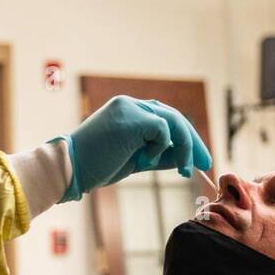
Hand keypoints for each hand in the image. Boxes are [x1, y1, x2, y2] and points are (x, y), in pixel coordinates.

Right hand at [57, 95, 210, 201]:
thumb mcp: (133, 160)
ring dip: (184, 146)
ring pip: (172, 121)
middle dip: (192, 142)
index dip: (183, 139)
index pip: (164, 119)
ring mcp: (130, 108)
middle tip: (205, 163)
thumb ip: (157, 155)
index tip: (195, 160)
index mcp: (128, 111)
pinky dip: (163, 147)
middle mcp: (130, 104)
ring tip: (186, 170)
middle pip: (173, 117)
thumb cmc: (95, 167)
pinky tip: (152, 162)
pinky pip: (163, 129)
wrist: (69, 169)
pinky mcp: (132, 118)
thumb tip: (182, 158)